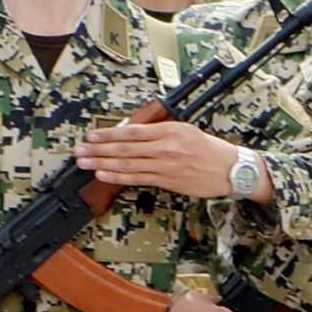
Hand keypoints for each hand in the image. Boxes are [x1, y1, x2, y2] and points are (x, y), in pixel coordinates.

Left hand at [79, 118, 248, 197]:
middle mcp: (166, 147)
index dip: (108, 134)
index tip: (91, 135)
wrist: (232, 169)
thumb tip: (129, 131)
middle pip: (125, 148)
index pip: (132, 131)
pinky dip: (118, 177)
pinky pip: (138, 178)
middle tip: (79, 150)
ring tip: (84, 163)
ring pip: (128, 164)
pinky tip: (103, 175)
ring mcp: (166, 165)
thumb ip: (158, 131)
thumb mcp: (185, 130)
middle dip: (98, 150)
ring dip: (102, 164)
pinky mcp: (168, 181)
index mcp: (170, 130)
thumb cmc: (209, 149)